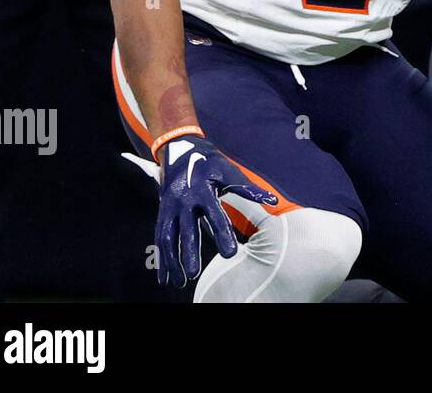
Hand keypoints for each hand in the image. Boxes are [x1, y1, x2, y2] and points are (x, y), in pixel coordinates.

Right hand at [155, 134, 276, 286]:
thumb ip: (248, 189)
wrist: (179, 149)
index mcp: (203, 190)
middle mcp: (184, 200)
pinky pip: (159, 237)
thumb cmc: (209, 163)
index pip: (215, 215)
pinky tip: (165, 277)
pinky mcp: (162, 213)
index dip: (223, 234)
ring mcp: (170, 207)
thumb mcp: (229, 171)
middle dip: (190, 252)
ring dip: (172, 260)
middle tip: (195, 274)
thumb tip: (272, 201)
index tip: (230, 253)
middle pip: (186, 229)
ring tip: (180, 282)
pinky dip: (162, 258)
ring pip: (168, 237)